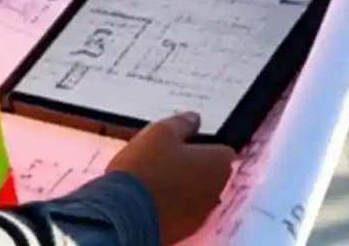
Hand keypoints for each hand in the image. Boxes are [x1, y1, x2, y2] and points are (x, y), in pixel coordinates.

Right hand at [106, 112, 236, 244]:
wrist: (125, 212)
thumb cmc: (147, 165)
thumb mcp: (162, 132)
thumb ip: (183, 123)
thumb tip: (195, 118)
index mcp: (218, 164)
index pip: (223, 149)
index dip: (206, 143)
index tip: (187, 140)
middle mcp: (217, 190)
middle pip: (212, 172)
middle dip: (196, 165)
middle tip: (169, 156)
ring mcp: (202, 213)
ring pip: (198, 192)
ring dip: (185, 185)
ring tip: (157, 176)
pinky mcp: (185, 229)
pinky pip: (184, 210)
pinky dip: (174, 203)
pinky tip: (153, 196)